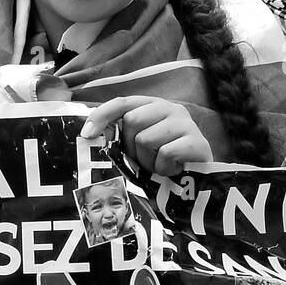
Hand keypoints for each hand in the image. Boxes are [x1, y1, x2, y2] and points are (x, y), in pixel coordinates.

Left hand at [81, 97, 212, 176]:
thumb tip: (90, 135)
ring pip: (146, 139)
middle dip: (132, 147)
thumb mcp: (140, 147)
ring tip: (160, 166)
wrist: (199, 181)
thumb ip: (123, 136)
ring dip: (148, 161)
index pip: (122, 102)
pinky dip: (163, 168)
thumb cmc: (163, 163)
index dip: (102, 115)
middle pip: (133, 120)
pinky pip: (166, 153)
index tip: (86, 134)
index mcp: (154, 106)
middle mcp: (171, 109)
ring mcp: (186, 123)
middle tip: (145, 159)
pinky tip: (173, 170)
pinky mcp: (197, 141)